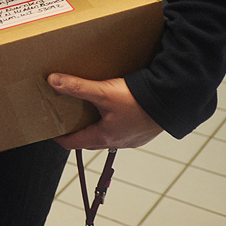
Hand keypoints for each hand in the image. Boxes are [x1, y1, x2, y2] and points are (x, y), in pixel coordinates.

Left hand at [50, 75, 164, 149]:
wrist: (172, 101)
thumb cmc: (138, 101)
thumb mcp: (103, 92)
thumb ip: (77, 87)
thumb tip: (53, 81)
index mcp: (104, 137)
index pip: (74, 144)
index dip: (60, 138)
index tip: (53, 132)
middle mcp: (118, 142)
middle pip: (90, 142)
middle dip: (78, 133)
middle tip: (69, 121)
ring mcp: (132, 139)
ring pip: (108, 137)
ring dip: (97, 129)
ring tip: (91, 113)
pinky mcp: (144, 132)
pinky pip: (123, 132)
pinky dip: (114, 125)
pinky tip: (116, 112)